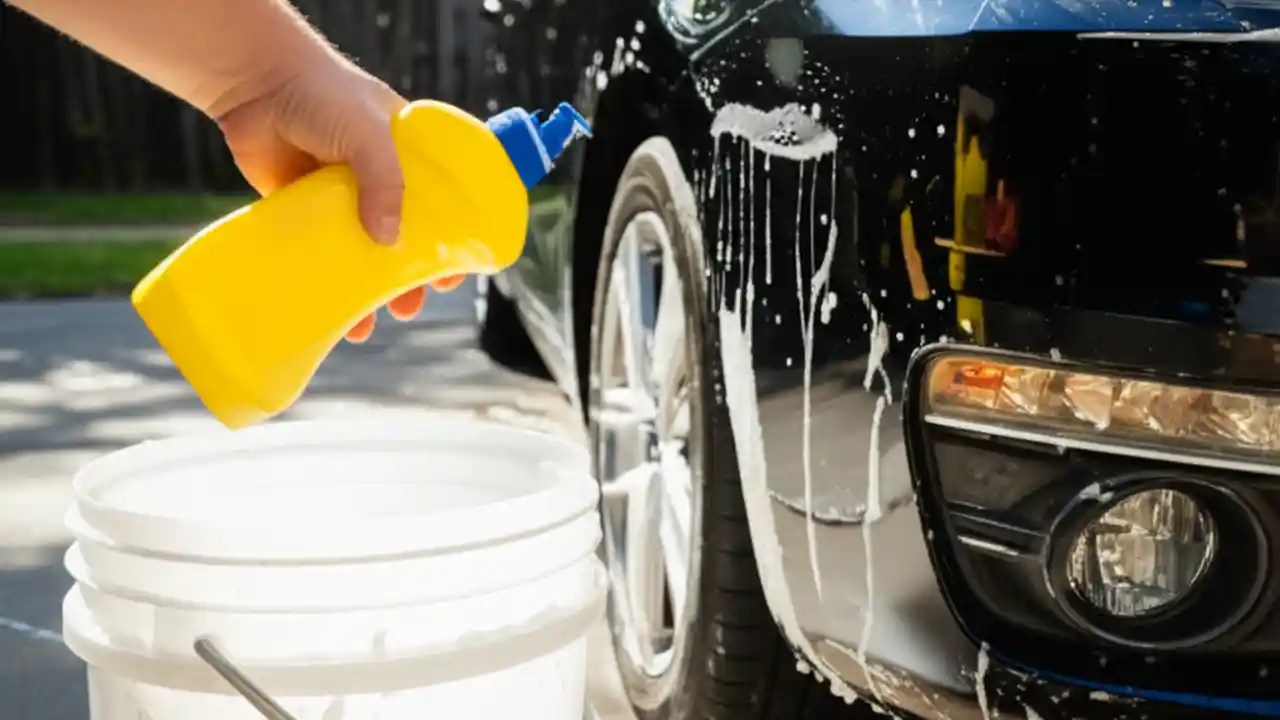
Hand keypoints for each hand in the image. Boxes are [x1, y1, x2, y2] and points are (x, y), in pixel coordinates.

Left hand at [215, 61, 458, 341]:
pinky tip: (327, 307)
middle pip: (401, 237)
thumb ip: (383, 183)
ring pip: (359, 250)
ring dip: (365, 289)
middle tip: (410, 306)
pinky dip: (324, 278)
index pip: (439, 204)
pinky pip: (319, 249)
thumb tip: (389, 242)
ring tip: (366, 324)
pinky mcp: (300, 207)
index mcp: (405, 155)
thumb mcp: (367, 134)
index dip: (449, 242)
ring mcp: (337, 195)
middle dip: (407, 278)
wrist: (254, 82)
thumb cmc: (320, 93)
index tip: (452, 274)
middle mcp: (374, 177)